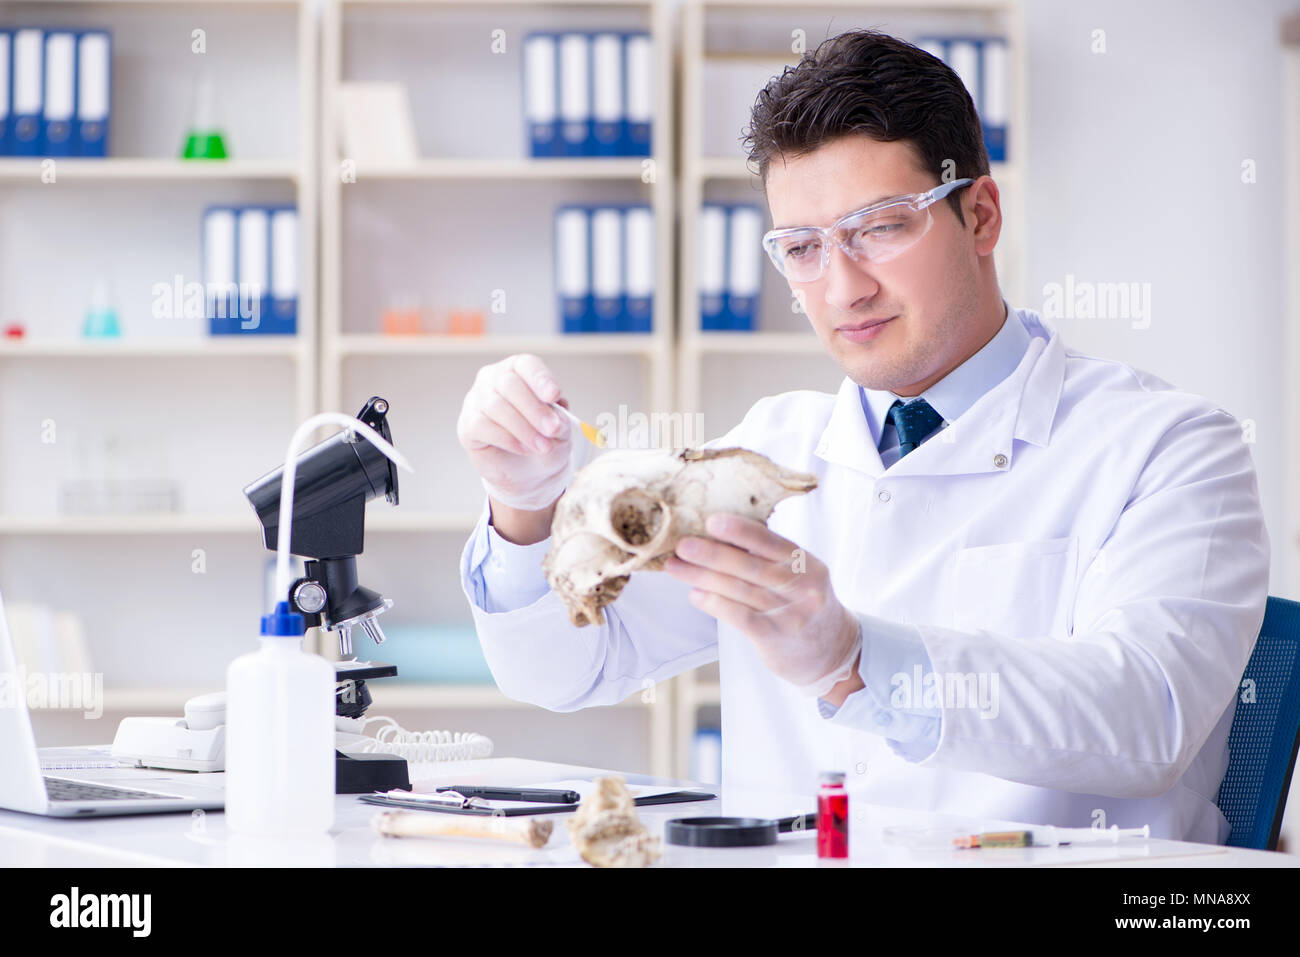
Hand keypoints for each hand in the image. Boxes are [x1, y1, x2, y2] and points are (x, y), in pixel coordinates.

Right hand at [457, 354, 574, 512]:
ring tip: (543, 446)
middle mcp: (493, 379)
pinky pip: (482, 426)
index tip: (554, 395)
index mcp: (518, 370)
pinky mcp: (467, 425)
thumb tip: (555, 418)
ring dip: (524, 428)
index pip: (526, 365)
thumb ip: (559, 419)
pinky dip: (507, 439)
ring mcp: (476, 401)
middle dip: (534, 409)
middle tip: (553, 429)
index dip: (540, 379)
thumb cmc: (542, 438)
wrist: (527, 470)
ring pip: (496, 406)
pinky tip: (523, 449)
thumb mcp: (560, 429)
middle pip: (509, 384)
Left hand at [664, 513, 862, 695]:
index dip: (741, 531)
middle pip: (750, 566)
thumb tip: (719, 536)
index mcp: (808, 564)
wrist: (833, 652)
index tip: (711, 521)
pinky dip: (715, 604)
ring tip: (676, 567)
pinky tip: (695, 595)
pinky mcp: (776, 638)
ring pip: (739, 590)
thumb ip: (771, 559)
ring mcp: (790, 615)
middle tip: (682, 544)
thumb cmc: (803, 605)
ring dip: (702, 577)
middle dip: (712, 554)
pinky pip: (740, 617)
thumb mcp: (801, 576)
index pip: (772, 542)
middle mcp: (802, 588)